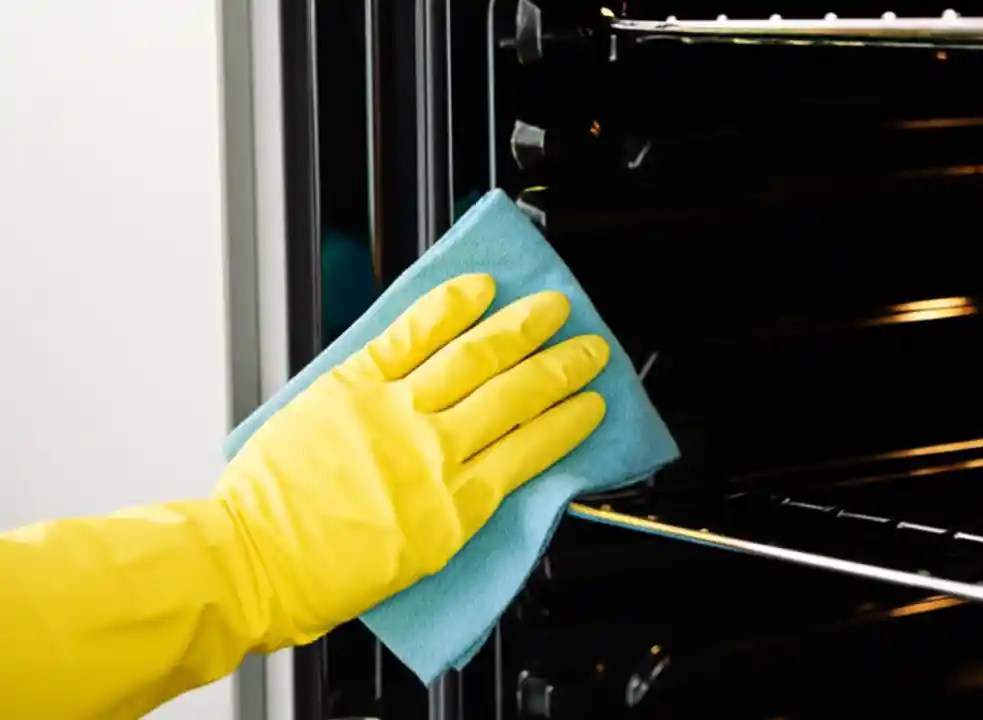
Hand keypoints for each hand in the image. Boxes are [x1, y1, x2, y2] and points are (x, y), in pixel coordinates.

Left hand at [217, 272, 608, 640]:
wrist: (254, 563)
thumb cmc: (326, 576)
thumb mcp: (423, 560)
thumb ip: (463, 510)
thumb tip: (492, 474)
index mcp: (458, 506)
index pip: (535, 447)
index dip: (571, 419)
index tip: (593, 402)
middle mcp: (436, 451)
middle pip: (518, 394)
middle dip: (564, 366)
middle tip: (589, 347)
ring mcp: (395, 411)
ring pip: (475, 356)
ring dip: (521, 326)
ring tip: (551, 307)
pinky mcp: (353, 383)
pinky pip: (410, 334)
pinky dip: (448, 307)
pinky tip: (478, 290)